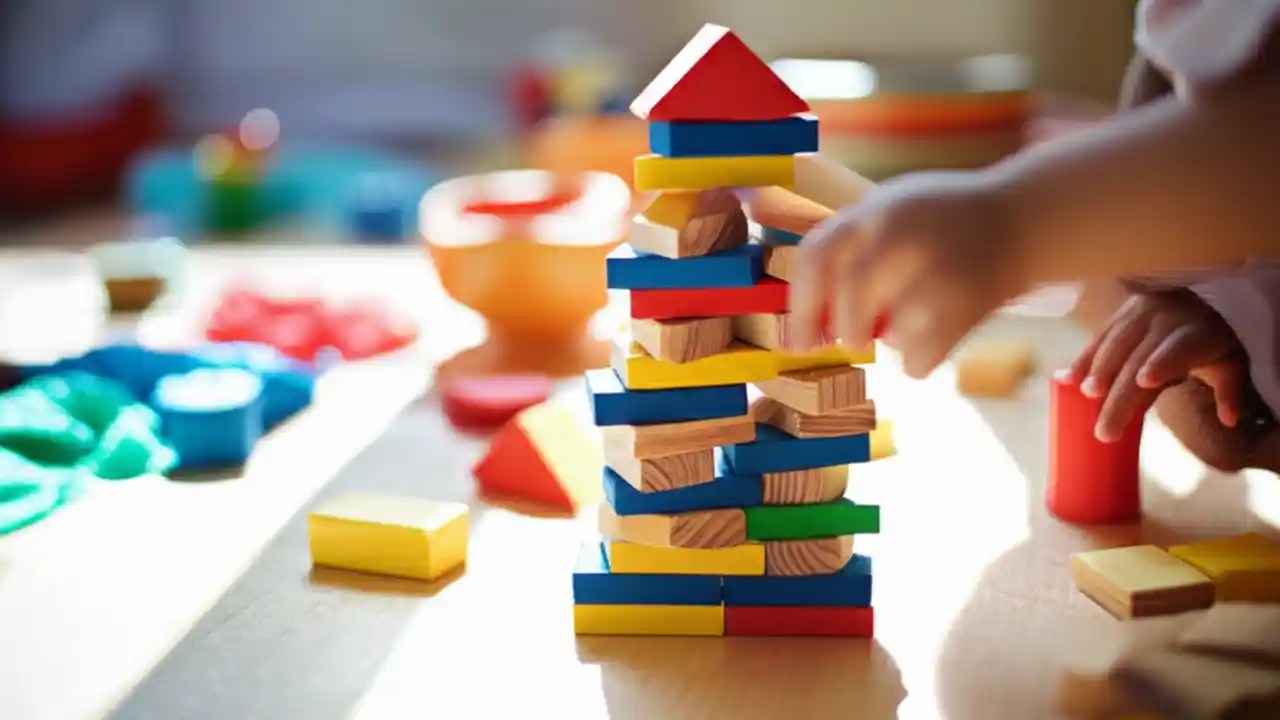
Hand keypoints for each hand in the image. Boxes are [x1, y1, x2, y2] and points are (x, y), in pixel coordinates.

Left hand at [790, 170, 1024, 377]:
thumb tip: (808, 321)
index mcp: (873, 210)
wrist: (1024, 220)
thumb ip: (849, 250)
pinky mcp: (965, 304)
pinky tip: (942, 330)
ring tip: (919, 314)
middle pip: (849, 302)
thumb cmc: (942, 224)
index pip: (816, 259)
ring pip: (887, 335)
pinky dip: (921, 359)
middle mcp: (901, 235)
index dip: (802, 307)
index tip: (801, 341)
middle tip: (856, 339)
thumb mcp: (891, 210)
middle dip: (847, 331)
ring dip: (895, 339)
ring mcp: (935, 269)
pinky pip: (917, 359)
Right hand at [1066, 291, 1244, 441]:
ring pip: (1114, 345)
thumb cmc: (1211, 340)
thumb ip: (1229, 391)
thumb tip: (1229, 420)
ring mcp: (1139, 313)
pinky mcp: (1120, 313)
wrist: (1196, 297)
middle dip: (1120, 395)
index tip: (1145, 382)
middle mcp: (1165, 319)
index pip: (1178, 349)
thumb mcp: (1230, 363)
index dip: (1162, 363)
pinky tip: (1067, 378)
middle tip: (1105, 430)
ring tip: (1085, 395)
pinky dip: (1083, 358)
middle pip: (1138, 359)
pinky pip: (1099, 336)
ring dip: (1097, 371)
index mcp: (1195, 333)